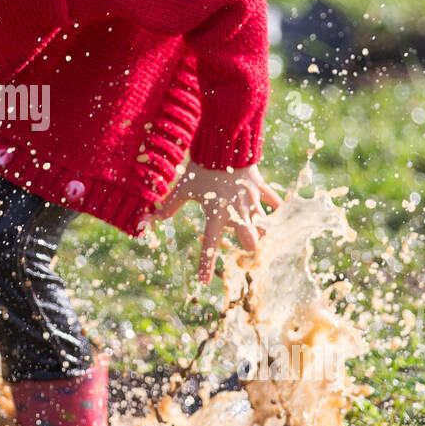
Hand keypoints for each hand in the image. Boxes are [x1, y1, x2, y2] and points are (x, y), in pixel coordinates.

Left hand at [140, 163, 282, 283]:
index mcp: (216, 215)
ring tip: (257, 226)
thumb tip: (151, 217)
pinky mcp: (260, 186)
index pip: (209, 246)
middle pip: (252, 242)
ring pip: (264, 223)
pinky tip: (273, 207)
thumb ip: (170, 204)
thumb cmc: (201, 167)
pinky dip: (273, 203)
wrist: (224, 143)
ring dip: (261, 227)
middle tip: (245, 246)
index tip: (203, 282)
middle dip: (250, 247)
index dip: (205, 265)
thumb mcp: (183, 187)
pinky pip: (272, 199)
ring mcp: (251, 200)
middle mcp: (237, 212)